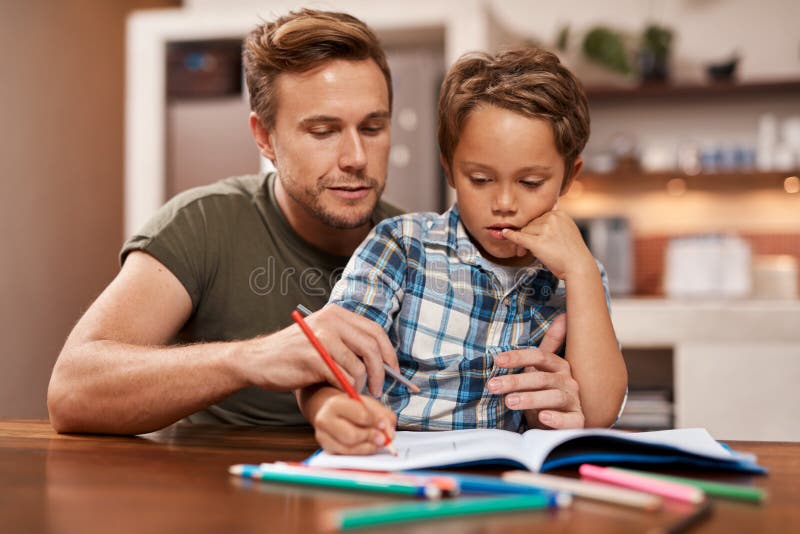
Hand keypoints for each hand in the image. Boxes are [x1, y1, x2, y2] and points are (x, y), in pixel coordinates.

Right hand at [237, 305, 398, 396]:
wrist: (257, 361)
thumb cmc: (293, 355)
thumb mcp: (323, 340)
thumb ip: (348, 344)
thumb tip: (383, 362)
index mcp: (337, 314)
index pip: (375, 332)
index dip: (389, 354)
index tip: (394, 373)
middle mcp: (331, 321)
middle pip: (372, 348)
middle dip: (381, 373)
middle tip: (378, 390)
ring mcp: (322, 337)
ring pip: (359, 367)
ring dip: (359, 385)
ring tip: (352, 391)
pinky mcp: (314, 357)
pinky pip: (343, 377)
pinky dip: (345, 389)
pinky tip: (338, 392)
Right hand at [312, 393, 396, 454]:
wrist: (333, 412)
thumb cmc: (353, 408)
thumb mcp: (369, 404)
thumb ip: (383, 416)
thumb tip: (389, 435)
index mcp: (336, 403)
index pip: (360, 415)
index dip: (375, 421)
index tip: (384, 425)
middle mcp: (324, 420)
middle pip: (351, 435)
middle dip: (370, 438)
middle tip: (382, 439)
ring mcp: (323, 437)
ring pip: (349, 449)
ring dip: (367, 447)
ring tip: (376, 443)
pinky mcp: (327, 450)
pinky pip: (346, 456)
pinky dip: (361, 452)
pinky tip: (366, 446)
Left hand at [488, 314, 584, 428]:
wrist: (559, 423)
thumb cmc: (546, 392)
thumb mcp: (543, 368)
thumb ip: (549, 344)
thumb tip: (562, 316)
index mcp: (558, 365)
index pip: (539, 356)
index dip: (518, 357)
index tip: (497, 360)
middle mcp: (568, 381)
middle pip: (541, 377)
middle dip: (515, 381)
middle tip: (493, 385)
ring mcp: (574, 401)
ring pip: (554, 397)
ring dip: (531, 399)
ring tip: (509, 402)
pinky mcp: (577, 421)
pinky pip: (570, 420)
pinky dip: (557, 419)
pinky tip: (543, 417)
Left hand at [502, 209, 594, 280]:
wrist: (579, 266)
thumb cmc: (572, 252)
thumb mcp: (568, 229)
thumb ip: (558, 219)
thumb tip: (553, 204)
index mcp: (560, 213)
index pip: (539, 218)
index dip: (533, 229)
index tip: (534, 238)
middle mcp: (553, 218)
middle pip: (530, 224)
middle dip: (526, 236)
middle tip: (526, 250)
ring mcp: (545, 229)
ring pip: (525, 231)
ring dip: (523, 243)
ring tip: (528, 253)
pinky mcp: (538, 242)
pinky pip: (519, 237)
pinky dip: (511, 236)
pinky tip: (504, 234)